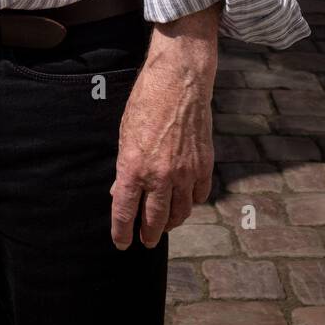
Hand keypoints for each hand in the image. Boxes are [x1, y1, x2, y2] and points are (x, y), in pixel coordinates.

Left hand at [109, 51, 214, 249]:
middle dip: (148, 234)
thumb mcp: (124, 134)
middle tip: (145, 241)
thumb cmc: (146, 102)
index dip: (121, 231)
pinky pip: (198, 196)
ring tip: (165, 225)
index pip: (125, 211)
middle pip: (155, 220)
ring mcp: (184, 173)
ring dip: (171, 223)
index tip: (121, 243)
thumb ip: (125, 166)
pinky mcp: (204, 166)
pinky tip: (185, 202)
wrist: (179, 81)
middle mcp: (159, 175)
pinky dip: (191, 203)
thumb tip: (120, 191)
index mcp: (133, 167)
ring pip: (180, 213)